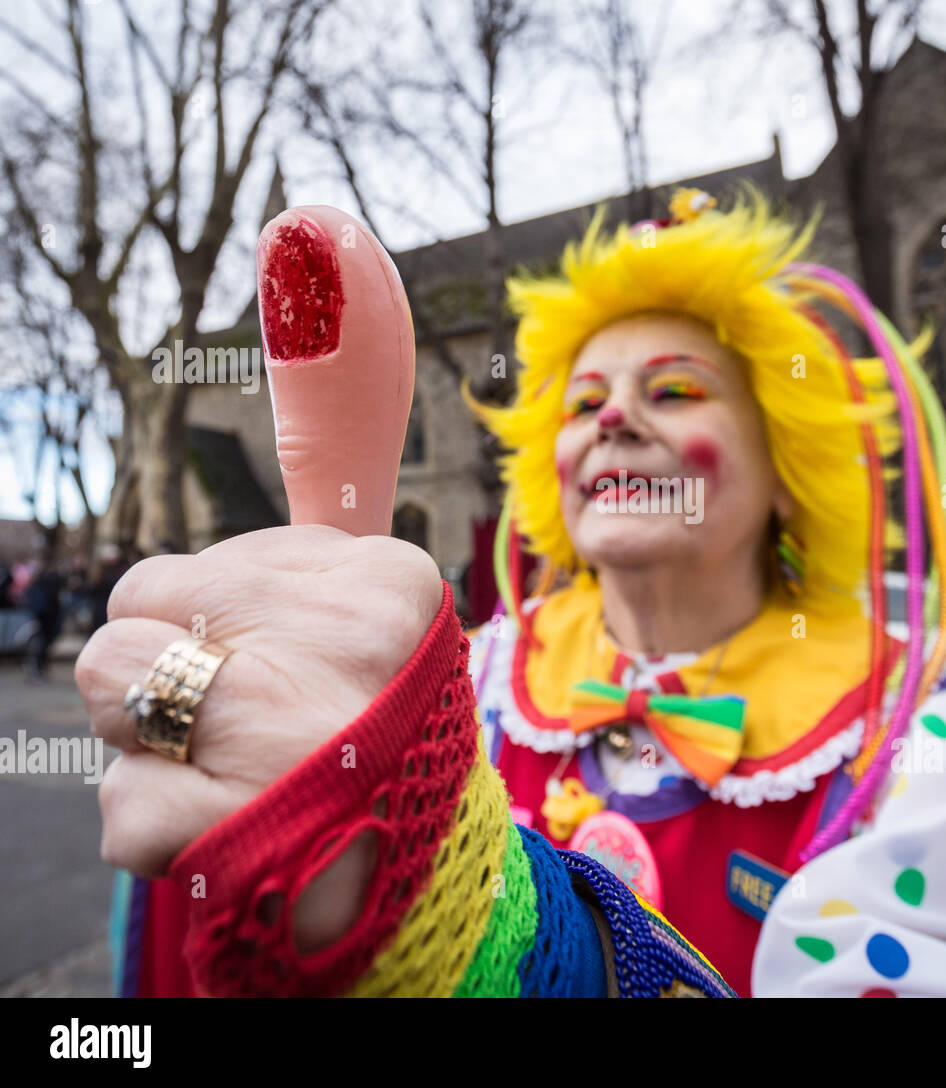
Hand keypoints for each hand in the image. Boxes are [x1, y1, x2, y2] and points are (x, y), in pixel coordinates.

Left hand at [76, 206, 425, 946]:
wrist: (428, 886)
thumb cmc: (382, 727)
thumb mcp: (370, 591)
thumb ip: (337, 447)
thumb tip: (317, 231)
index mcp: (384, 584)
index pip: (182, 577)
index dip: (220, 635)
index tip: (284, 679)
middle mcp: (338, 649)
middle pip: (133, 623)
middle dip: (177, 675)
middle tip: (263, 722)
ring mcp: (277, 740)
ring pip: (111, 697)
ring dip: (160, 747)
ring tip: (245, 773)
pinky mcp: (221, 832)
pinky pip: (117, 804)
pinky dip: (168, 829)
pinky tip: (242, 834)